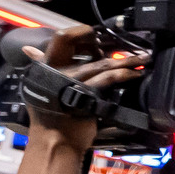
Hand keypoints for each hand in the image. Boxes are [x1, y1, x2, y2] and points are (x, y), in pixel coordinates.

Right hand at [20, 26, 147, 153]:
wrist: (53, 140)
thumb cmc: (50, 116)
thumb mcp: (41, 87)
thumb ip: (40, 66)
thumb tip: (30, 50)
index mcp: (46, 66)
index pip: (62, 38)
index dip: (81, 33)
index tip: (98, 37)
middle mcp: (58, 71)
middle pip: (90, 51)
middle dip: (115, 47)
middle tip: (136, 48)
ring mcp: (72, 82)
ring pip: (102, 64)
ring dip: (127, 61)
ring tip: (144, 59)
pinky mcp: (86, 94)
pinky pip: (107, 79)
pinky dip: (124, 75)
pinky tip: (135, 74)